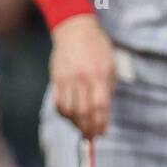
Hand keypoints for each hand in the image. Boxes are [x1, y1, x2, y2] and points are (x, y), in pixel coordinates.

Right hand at [49, 13, 115, 138]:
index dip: (101, 122)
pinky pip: (59, 103)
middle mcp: (82, 79)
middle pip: (84, 112)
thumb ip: (107, 86)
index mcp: (99, 74)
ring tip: (82, 129)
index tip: (103, 131)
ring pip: (69, 110)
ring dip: (76, 124)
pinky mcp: (56, 79)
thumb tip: (104, 111)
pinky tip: (71, 117)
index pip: (100, 106)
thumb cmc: (97, 46)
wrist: (75, 29)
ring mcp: (67, 80)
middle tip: (92, 136)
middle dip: (89, 128)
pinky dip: (64, 114)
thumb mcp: (110, 63)